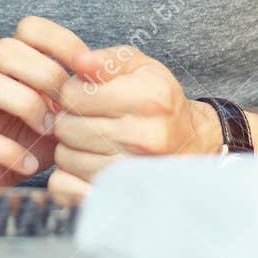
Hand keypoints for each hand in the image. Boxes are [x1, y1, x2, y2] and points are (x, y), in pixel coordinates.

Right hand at [0, 17, 89, 201]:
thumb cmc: (29, 141)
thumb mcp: (61, 115)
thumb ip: (81, 97)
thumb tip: (116, 80)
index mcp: (15, 66)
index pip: (29, 28)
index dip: (60, 41)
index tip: (86, 68)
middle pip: (4, 49)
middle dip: (45, 75)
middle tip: (68, 107)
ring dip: (25, 105)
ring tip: (48, 131)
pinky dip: (8, 152)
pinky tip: (30, 165)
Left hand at [49, 45, 220, 200]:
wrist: (192, 143)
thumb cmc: (161, 102)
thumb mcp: (143, 69)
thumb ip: (109, 60)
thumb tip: (79, 61)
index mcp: (146, 101)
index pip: (74, 96)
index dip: (71, 92)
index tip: (82, 95)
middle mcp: (141, 138)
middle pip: (66, 128)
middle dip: (68, 120)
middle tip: (83, 119)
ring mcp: (131, 173)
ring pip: (65, 158)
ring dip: (69, 148)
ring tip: (88, 141)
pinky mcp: (118, 197)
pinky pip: (66, 187)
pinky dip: (67, 177)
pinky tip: (84, 165)